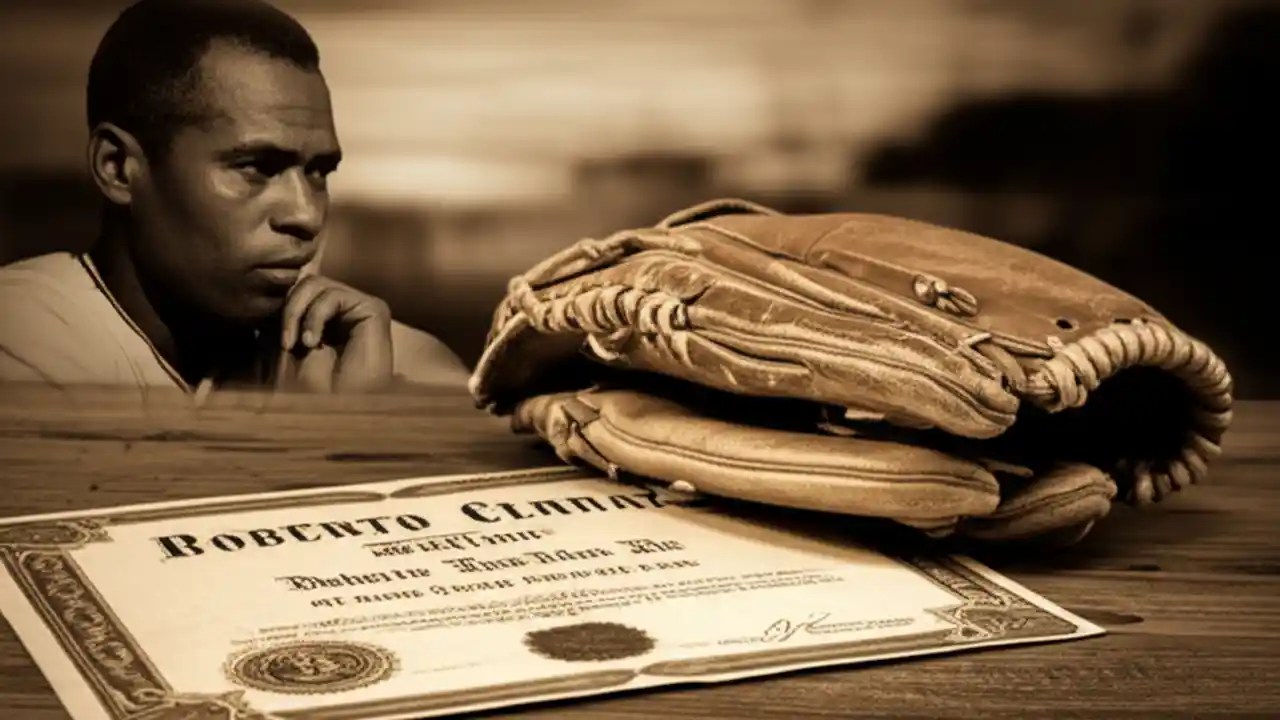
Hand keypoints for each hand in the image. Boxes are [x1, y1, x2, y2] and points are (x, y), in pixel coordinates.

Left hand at [277, 275, 392, 392]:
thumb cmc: (315, 393)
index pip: (298, 292)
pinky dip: (314, 316)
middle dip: (288, 310)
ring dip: (297, 312)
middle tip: (284, 343)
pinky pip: (332, 295)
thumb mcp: (286, 350)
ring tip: (297, 344)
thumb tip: (269, 291)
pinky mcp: (373, 309)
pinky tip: (312, 343)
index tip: (276, 341)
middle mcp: (345, 310)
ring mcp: (360, 308)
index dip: (281, 310)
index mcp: (327, 319)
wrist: (342, 414)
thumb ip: (283, 318)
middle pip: (305, 283)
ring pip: (315, 283)